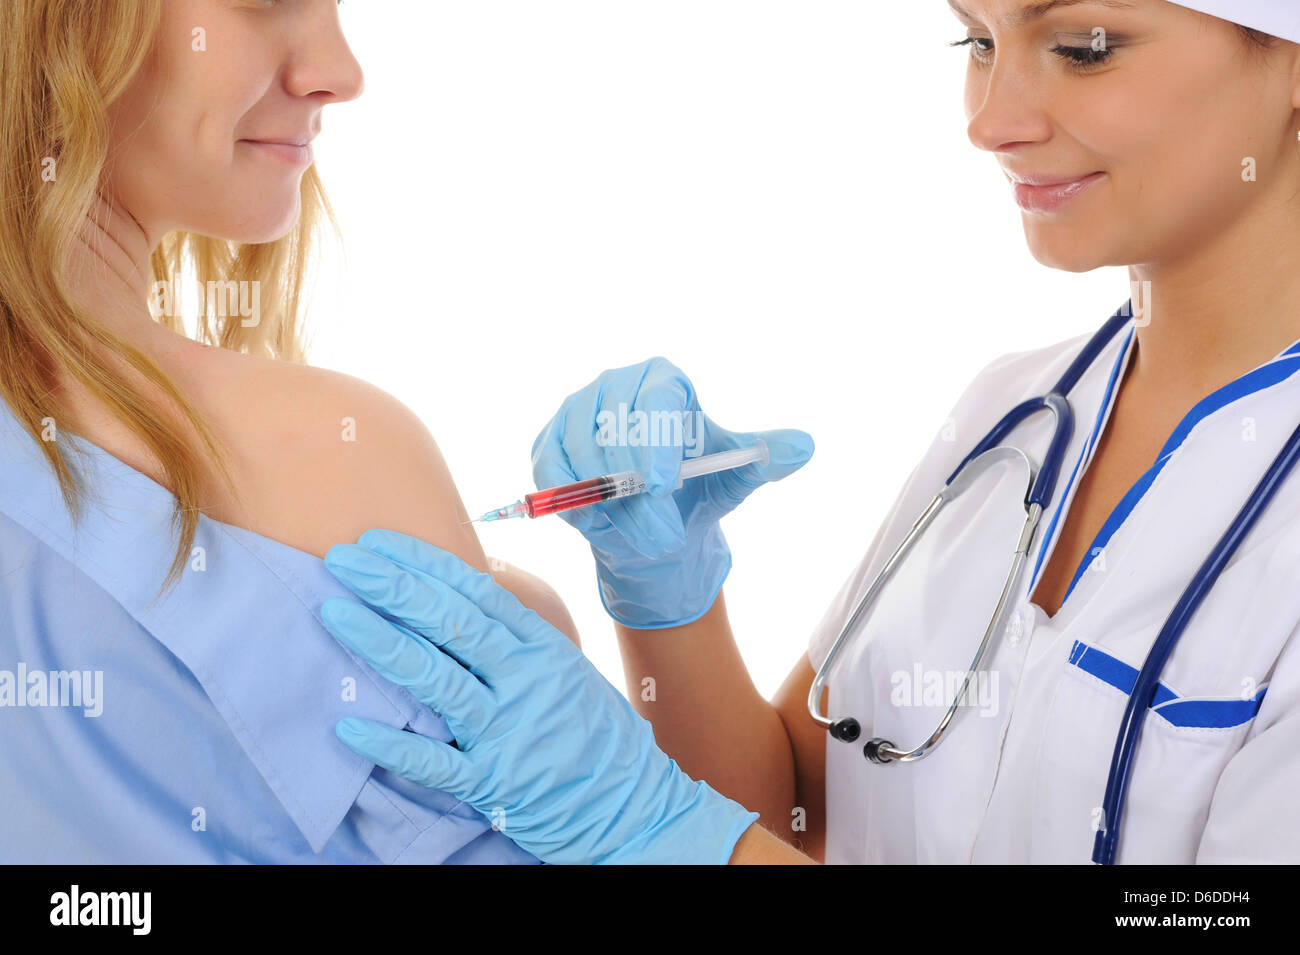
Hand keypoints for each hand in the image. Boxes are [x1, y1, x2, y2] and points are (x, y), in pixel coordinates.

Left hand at [319, 529, 759, 864]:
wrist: (633, 806)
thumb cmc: (592, 732)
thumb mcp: (564, 669)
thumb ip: (516, 636)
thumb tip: (466, 588)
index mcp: (542, 648)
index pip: (475, 593)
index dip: (423, 563)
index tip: (378, 542)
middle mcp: (526, 681)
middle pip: (451, 623)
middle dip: (393, 587)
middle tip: (342, 560)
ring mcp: (509, 732)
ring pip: (436, 678)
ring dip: (380, 642)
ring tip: (334, 613)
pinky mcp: (495, 783)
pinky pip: (435, 762)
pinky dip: (390, 744)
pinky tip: (349, 725)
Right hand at [530, 357, 812, 627]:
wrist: (655, 524)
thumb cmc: (697, 489)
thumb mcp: (734, 477)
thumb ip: (764, 458)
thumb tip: (803, 446)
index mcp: (664, 380)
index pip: (655, 398)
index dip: (655, 440)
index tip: (662, 484)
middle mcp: (615, 384)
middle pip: (612, 424)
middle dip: (635, 487)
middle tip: (661, 532)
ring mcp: (576, 410)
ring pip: (580, 451)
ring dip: (609, 502)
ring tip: (643, 536)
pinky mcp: (550, 442)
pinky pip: (551, 470)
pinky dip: (570, 499)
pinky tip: (597, 522)